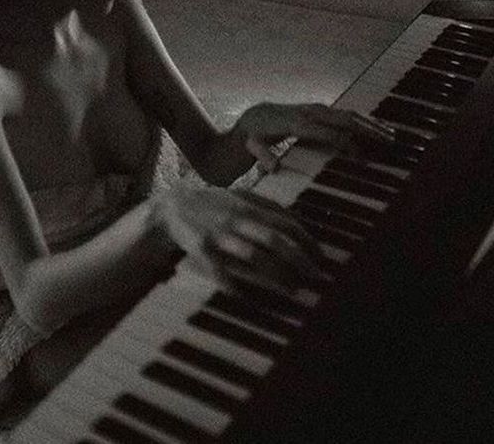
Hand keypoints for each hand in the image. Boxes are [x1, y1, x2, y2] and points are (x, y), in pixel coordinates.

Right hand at [149, 183, 325, 298]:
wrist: (172, 207)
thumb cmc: (212, 204)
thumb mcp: (240, 197)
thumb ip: (268, 206)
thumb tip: (300, 220)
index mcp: (249, 205)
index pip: (286, 222)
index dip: (307, 240)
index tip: (322, 257)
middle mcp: (237, 218)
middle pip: (275, 238)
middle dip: (300, 258)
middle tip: (317, 276)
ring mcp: (220, 233)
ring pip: (253, 255)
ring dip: (276, 274)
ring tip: (293, 290)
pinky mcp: (202, 247)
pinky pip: (219, 269)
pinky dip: (232, 284)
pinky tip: (243, 297)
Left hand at [234, 102, 394, 170]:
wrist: (253, 119)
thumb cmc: (253, 136)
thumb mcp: (251, 146)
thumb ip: (261, 155)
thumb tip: (273, 168)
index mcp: (295, 122)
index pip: (325, 132)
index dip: (343, 143)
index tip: (361, 157)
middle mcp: (308, 113)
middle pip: (343, 119)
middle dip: (366, 130)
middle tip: (388, 142)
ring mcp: (315, 110)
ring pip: (347, 115)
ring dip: (369, 124)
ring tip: (390, 136)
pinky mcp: (320, 112)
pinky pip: (344, 116)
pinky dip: (362, 122)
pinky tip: (377, 129)